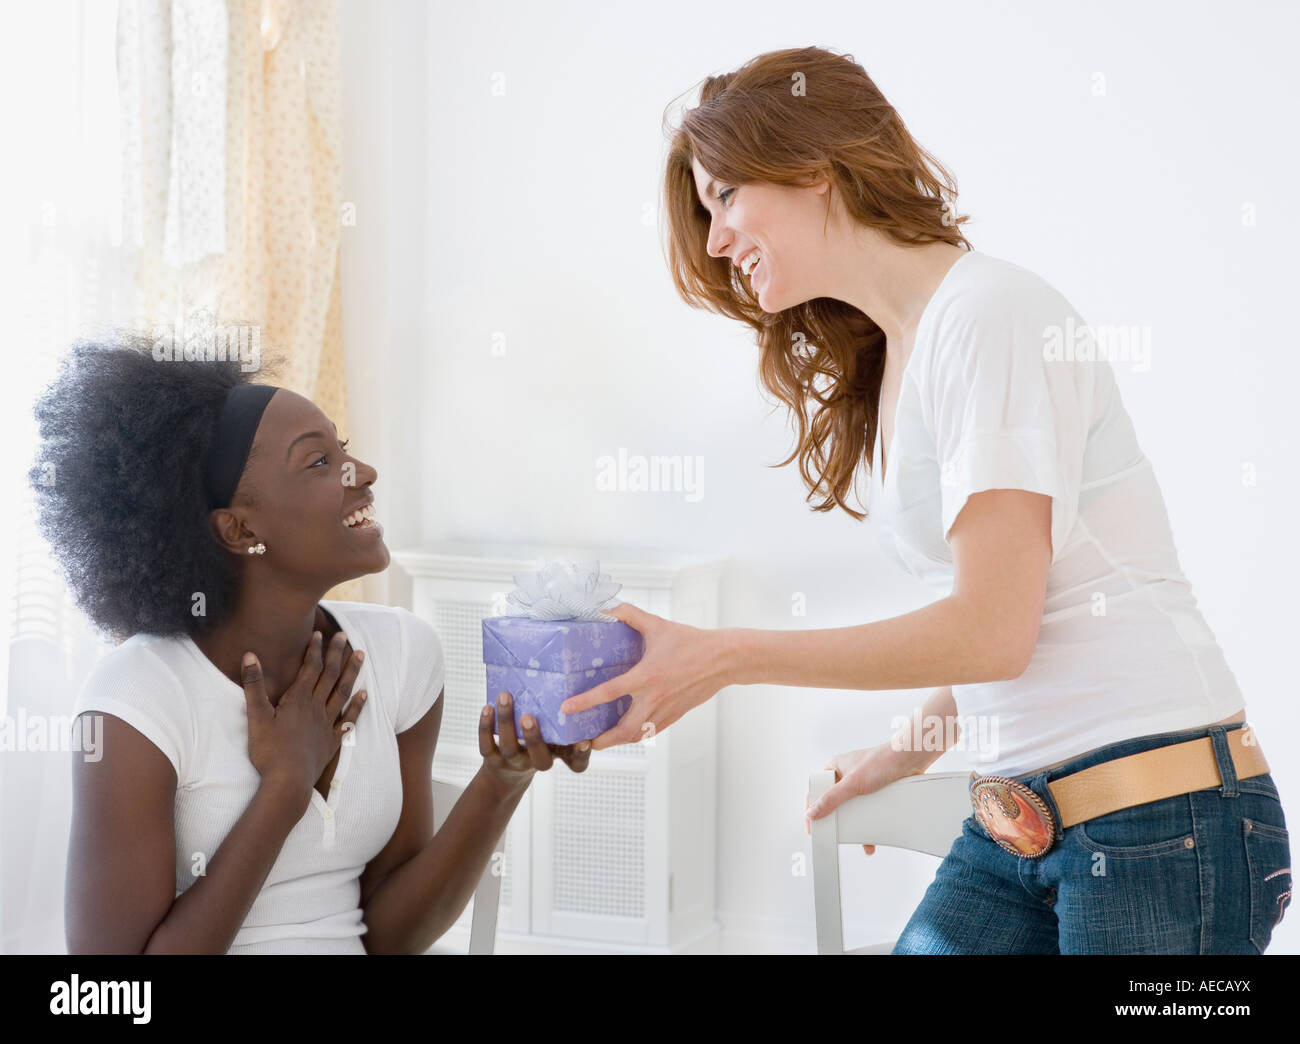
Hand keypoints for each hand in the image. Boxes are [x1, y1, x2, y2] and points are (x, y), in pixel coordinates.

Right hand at [243, 630, 366, 799]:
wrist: (288, 782)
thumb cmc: (269, 750)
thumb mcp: (256, 716)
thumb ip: (254, 685)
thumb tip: (250, 655)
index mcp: (298, 699)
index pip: (310, 668)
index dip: (315, 649)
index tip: (319, 633)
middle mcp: (316, 707)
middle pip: (330, 675)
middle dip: (336, 653)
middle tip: (344, 636)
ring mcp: (327, 724)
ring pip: (343, 692)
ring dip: (352, 672)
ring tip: (360, 656)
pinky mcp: (332, 741)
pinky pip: (349, 719)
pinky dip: (358, 706)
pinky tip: (365, 695)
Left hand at [479, 691, 592, 795]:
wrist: (507, 773)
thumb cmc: (539, 743)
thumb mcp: (554, 735)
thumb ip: (563, 719)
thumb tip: (571, 685)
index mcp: (558, 756)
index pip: (577, 764)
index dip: (581, 756)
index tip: (583, 741)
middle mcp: (537, 762)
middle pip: (540, 759)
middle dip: (534, 738)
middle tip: (528, 716)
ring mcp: (514, 762)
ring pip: (510, 748)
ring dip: (506, 722)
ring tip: (505, 696)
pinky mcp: (493, 760)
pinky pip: (487, 747)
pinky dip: (485, 727)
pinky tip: (488, 708)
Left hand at [557, 602, 731, 750]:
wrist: (723, 659)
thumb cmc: (691, 642)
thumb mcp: (657, 625)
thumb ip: (629, 615)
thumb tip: (606, 608)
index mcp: (647, 677)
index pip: (609, 693)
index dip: (585, 702)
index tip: (566, 709)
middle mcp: (654, 698)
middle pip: (623, 730)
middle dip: (602, 740)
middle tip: (585, 741)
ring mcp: (666, 710)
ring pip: (637, 735)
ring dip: (618, 741)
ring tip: (602, 741)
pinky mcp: (675, 715)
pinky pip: (651, 731)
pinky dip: (636, 735)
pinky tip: (628, 732)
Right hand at [804, 742, 927, 854]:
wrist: (910, 760)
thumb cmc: (882, 760)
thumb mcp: (852, 783)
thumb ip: (831, 799)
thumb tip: (812, 812)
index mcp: (835, 768)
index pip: (817, 789)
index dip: (812, 807)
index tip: (813, 824)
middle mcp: (846, 776)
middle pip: (834, 802)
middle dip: (837, 820)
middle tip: (835, 833)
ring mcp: (861, 785)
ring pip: (851, 809)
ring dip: (854, 825)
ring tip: (857, 837)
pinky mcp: (875, 793)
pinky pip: (867, 812)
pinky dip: (868, 823)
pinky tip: (871, 834)